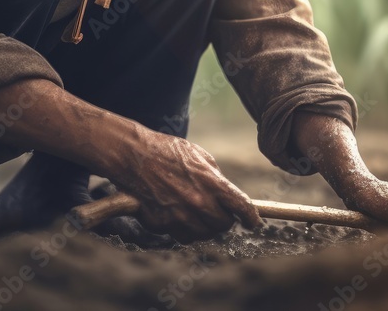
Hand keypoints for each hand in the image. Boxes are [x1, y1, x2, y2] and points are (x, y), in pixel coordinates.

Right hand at [110, 130, 262, 242]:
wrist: (133, 156)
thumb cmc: (167, 151)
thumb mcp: (199, 156)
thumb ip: (216, 177)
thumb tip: (225, 194)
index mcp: (212, 183)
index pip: (241, 206)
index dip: (251, 217)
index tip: (253, 222)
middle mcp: (198, 203)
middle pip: (223, 225)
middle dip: (223, 219)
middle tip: (217, 211)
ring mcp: (180, 216)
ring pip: (203, 234)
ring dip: (204, 226)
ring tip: (195, 210)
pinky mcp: (163, 225)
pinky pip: (182, 235)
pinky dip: (184, 229)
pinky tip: (178, 215)